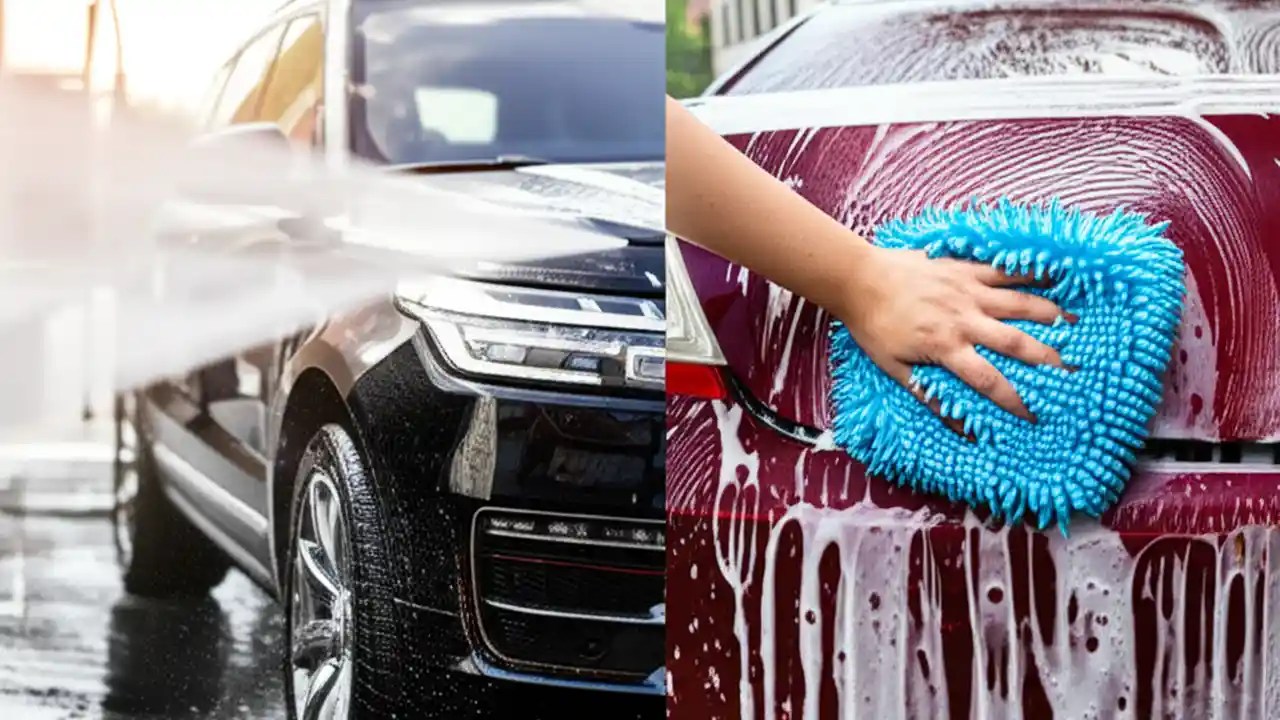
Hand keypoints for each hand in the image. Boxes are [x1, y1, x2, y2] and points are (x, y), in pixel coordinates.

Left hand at [839, 246, 1071, 429]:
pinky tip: (1055, 276)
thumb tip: (960, 427)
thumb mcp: (894, 370)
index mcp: (946, 347)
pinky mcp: (966, 268)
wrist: (860, 279)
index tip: (1036, 416)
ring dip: (1051, 315)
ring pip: (1019, 303)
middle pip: (1016, 342)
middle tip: (1075, 374)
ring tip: (1077, 327)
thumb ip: (929, 397)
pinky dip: (1030, 273)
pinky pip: (1004, 271)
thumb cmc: (874, 326)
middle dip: (1048, 360)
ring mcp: (968, 291)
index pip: (989, 380)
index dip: (1014, 400)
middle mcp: (964, 319)